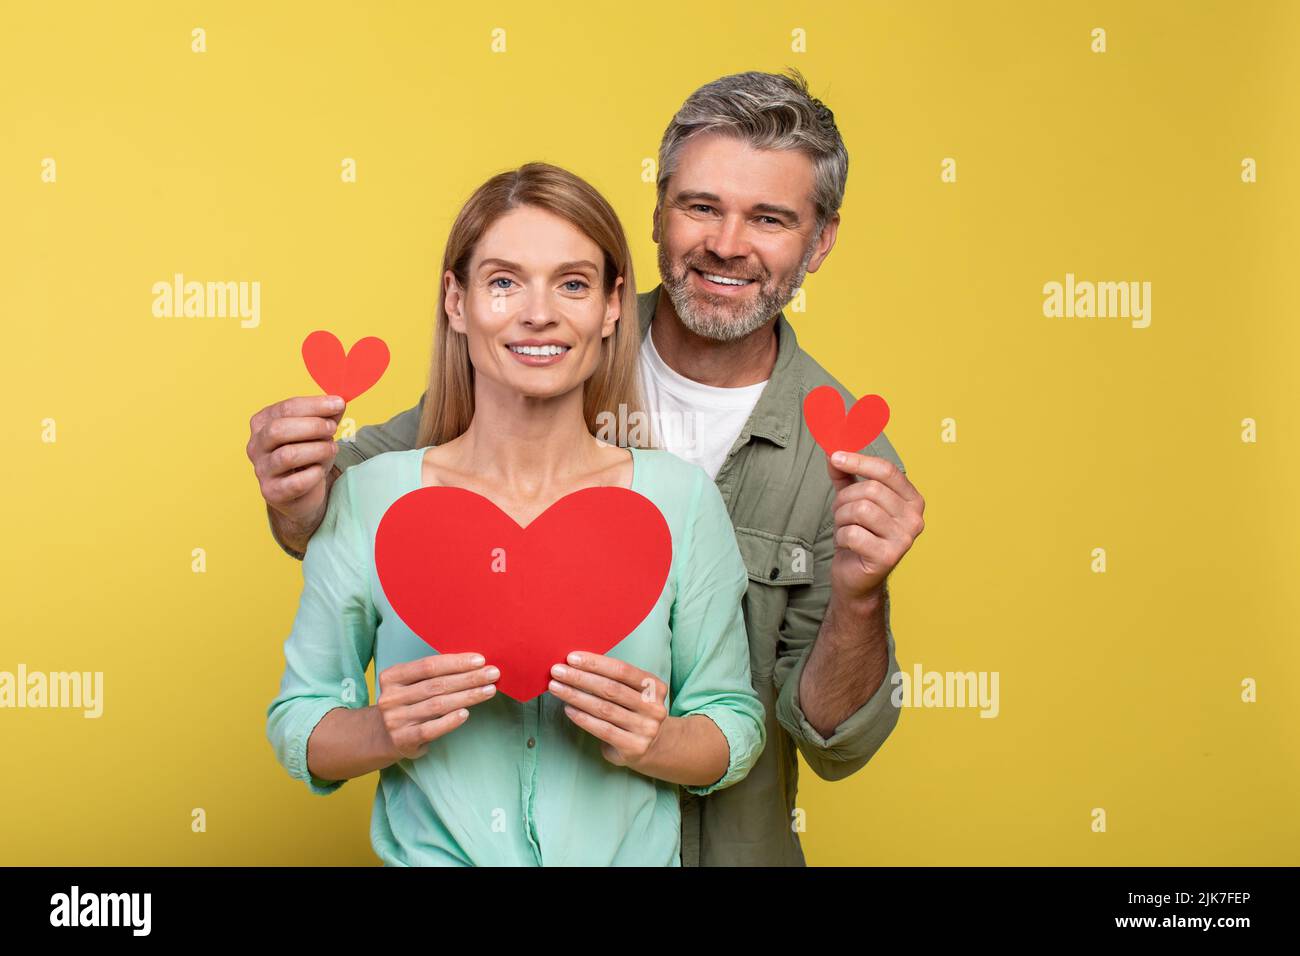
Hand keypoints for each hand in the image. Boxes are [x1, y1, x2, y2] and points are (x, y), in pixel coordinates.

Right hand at [247, 395, 346, 533]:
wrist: (302, 493)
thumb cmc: (308, 457)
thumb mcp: (318, 433)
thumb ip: (326, 417)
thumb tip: (338, 403)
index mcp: (262, 423)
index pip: (286, 408)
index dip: (315, 405)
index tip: (338, 404)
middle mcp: (256, 445)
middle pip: (278, 429)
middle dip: (312, 426)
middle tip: (332, 429)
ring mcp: (261, 470)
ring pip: (287, 455)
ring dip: (317, 450)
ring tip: (331, 449)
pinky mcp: (272, 492)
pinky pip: (295, 482)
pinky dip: (314, 474)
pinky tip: (320, 470)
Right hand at [375, 653, 498, 760]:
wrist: (382, 735)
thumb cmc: (407, 703)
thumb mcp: (409, 684)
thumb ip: (432, 674)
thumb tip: (473, 664)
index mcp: (392, 677)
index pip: (428, 666)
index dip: (456, 662)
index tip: (480, 660)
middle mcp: (391, 697)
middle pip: (436, 685)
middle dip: (468, 678)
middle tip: (492, 674)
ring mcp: (396, 720)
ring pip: (437, 705)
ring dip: (467, 697)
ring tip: (489, 690)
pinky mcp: (403, 740)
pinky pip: (430, 729)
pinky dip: (450, 721)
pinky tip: (466, 713)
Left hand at [549, 653, 667, 769]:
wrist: (651, 746)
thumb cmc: (633, 711)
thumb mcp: (633, 691)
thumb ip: (614, 679)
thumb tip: (577, 663)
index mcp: (655, 686)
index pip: (622, 670)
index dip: (596, 663)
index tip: (572, 658)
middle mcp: (654, 707)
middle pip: (611, 689)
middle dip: (580, 678)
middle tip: (557, 671)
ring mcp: (645, 729)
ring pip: (604, 709)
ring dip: (576, 696)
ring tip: (556, 688)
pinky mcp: (633, 747)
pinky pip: (603, 729)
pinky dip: (582, 718)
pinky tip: (568, 709)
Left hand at [825, 451, 925, 601]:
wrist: (857, 578)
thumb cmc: (858, 535)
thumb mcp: (852, 499)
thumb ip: (844, 474)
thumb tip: (832, 451)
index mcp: (912, 500)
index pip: (887, 470)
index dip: (859, 460)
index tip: (835, 456)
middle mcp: (915, 518)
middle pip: (871, 490)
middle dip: (845, 498)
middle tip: (839, 511)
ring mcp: (905, 538)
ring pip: (861, 510)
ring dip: (842, 517)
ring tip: (844, 527)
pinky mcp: (889, 556)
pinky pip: (853, 533)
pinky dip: (841, 536)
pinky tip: (848, 544)